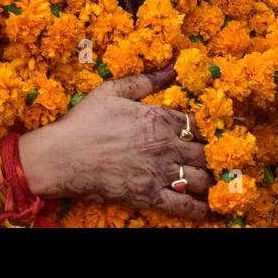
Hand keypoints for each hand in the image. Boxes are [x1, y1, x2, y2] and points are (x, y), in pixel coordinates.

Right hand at [18, 68, 211, 217]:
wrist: (60, 157)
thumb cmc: (84, 121)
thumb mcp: (113, 90)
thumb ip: (146, 79)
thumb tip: (172, 65)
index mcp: (161, 118)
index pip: (199, 123)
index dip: (208, 129)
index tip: (211, 134)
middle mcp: (166, 144)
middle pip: (205, 152)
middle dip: (213, 156)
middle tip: (217, 161)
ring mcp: (159, 172)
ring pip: (200, 178)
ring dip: (209, 181)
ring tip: (213, 183)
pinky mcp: (148, 195)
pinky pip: (183, 204)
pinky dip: (199, 209)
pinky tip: (209, 212)